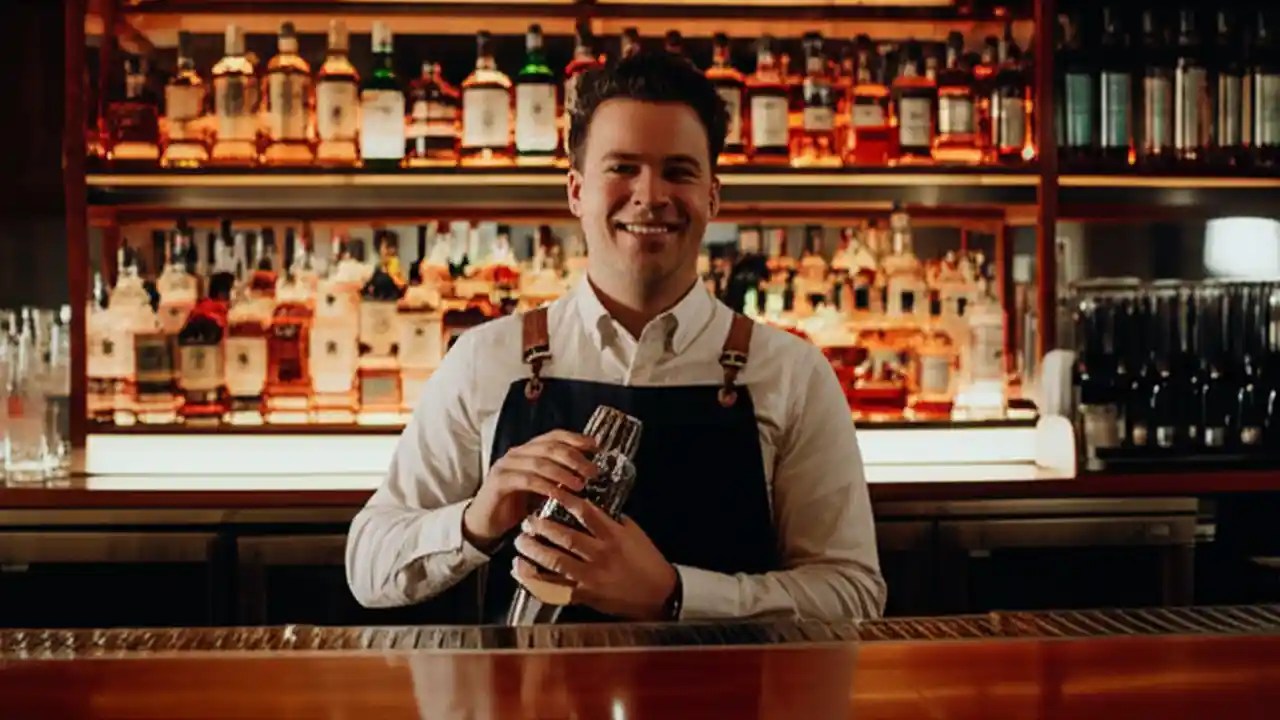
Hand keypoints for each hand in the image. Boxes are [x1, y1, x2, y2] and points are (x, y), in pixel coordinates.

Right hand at [463, 430, 597, 553]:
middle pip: (550, 447)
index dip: (575, 438)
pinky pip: (527, 480)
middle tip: (592, 471)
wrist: (484, 524)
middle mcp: (516, 453)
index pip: (553, 436)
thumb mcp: (540, 489)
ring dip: (563, 472)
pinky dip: (546, 486)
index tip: (595, 446)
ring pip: (539, 462)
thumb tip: (586, 474)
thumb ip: (557, 478)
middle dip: (574, 457)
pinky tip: (560, 494)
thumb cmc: (515, 506)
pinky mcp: (499, 482)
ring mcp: (506, 466)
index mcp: (527, 451)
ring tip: (580, 484)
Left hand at [513, 490, 677, 620]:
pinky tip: (521, 570)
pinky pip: (554, 588)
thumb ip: (611, 519)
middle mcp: (600, 555)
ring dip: (534, 551)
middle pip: (564, 537)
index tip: (549, 490)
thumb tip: (590, 504)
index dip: (565, 500)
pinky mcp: (585, 596)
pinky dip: (535, 579)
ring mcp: (591, 577)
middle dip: (541, 527)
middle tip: (527, 519)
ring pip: (555, 563)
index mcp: (613, 536)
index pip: (585, 513)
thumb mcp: (633, 533)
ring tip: (520, 541)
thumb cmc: (647, 561)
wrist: (660, 595)